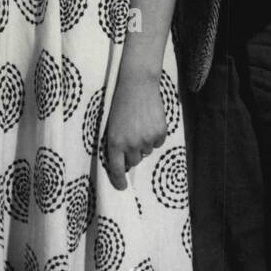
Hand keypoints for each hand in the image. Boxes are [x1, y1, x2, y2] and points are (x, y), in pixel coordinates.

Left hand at [104, 73, 167, 191]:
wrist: (137, 83)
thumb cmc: (120, 102)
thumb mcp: (112, 124)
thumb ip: (116, 143)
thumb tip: (124, 162)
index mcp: (114, 142)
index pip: (117, 169)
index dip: (118, 181)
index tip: (121, 187)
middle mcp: (130, 144)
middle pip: (134, 161)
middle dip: (132, 153)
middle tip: (131, 135)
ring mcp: (146, 140)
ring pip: (146, 151)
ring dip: (143, 142)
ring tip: (139, 123)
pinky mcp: (159, 133)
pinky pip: (157, 143)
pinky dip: (154, 135)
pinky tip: (150, 120)